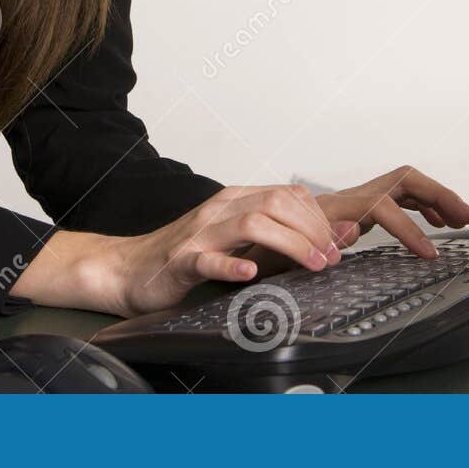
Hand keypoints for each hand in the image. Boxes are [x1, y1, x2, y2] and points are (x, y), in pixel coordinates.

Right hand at [11, 183, 350, 316]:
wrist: (130, 270)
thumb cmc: (187, 259)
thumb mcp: (239, 245)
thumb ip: (281, 241)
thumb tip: (337, 239)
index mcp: (235, 201)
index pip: (288, 194)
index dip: (320, 218)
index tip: (337, 244)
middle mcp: (220, 209)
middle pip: (277, 203)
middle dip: (312, 230)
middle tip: (331, 258)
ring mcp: (200, 233)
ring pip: (252, 223)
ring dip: (290, 244)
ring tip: (312, 265)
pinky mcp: (182, 260)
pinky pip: (208, 259)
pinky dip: (232, 264)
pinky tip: (249, 273)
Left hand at [240, 165, 468, 273]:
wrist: (222, 244)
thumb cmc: (245, 252)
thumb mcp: (274, 252)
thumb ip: (311, 237)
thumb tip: (350, 227)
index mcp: (329, 209)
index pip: (384, 205)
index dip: (411, 227)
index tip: (431, 253)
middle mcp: (341, 201)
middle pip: (401, 181)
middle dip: (437, 194)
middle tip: (466, 216)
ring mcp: (345, 204)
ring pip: (399, 186)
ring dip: (433, 198)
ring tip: (460, 218)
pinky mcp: (346, 213)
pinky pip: (390, 200)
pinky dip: (416, 207)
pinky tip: (430, 222)